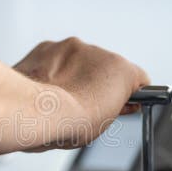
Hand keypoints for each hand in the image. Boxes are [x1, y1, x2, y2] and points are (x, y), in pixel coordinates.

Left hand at [14, 37, 148, 147]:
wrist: (35, 113)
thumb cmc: (69, 123)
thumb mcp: (105, 123)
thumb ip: (116, 107)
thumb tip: (120, 104)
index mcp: (120, 70)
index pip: (137, 78)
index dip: (128, 94)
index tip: (121, 104)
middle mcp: (97, 51)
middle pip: (103, 68)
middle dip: (95, 84)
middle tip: (83, 106)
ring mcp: (70, 47)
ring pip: (76, 61)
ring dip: (72, 75)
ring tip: (59, 100)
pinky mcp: (45, 47)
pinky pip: (53, 59)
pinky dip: (50, 71)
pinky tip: (43, 90)